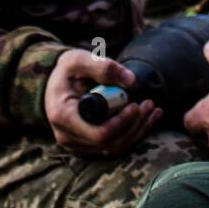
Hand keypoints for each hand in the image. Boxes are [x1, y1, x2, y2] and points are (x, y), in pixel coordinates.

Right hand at [44, 49, 161, 157]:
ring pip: (116, 148)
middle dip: (135, 124)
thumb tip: (131, 81)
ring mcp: (77, 146)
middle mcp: (68, 137)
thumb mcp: (78, 59)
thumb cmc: (67, 71)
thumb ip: (103, 67)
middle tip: (149, 104)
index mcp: (63, 116)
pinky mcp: (88, 147)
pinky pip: (115, 147)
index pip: (100, 133)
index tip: (136, 104)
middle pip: (111, 143)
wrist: (56, 84)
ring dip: (138, 130)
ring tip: (152, 110)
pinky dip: (133, 133)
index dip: (122, 122)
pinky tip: (147, 118)